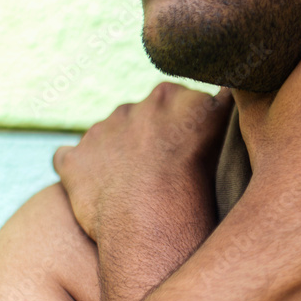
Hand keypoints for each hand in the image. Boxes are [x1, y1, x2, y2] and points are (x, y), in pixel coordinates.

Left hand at [54, 85, 232, 300]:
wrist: (152, 215)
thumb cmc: (198, 179)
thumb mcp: (225, 128)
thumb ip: (226, 101)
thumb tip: (232, 85)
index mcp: (168, 96)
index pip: (178, 104)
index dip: (183, 129)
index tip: (189, 151)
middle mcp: (131, 107)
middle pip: (142, 118)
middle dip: (149, 138)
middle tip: (163, 172)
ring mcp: (98, 133)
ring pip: (107, 137)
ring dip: (116, 155)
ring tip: (133, 189)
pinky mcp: (73, 160)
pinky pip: (68, 158)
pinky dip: (79, 170)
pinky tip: (93, 190)